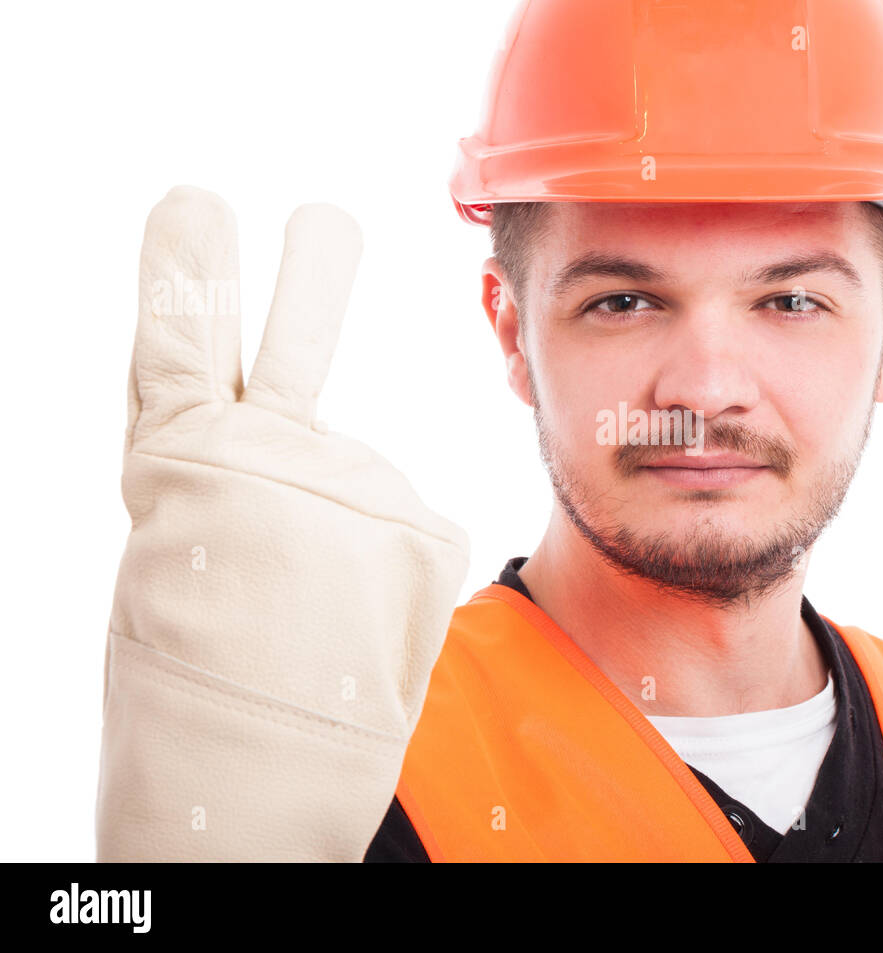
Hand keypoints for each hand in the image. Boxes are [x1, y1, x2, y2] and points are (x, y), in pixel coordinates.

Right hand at [96, 186, 469, 860]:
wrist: (256, 781)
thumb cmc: (207, 686)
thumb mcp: (189, 572)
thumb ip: (245, 493)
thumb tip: (319, 463)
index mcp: (178, 469)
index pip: (180, 348)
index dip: (184, 275)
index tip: (193, 206)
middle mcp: (264, 458)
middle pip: (294, 351)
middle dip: (309, 283)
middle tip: (323, 218)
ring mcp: (348, 484)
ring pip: (357, 492)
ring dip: (340, 551)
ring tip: (309, 626)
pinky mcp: (419, 521)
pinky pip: (406, 535)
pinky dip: (385, 581)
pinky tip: (354, 630)